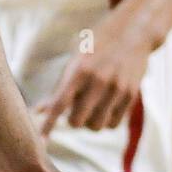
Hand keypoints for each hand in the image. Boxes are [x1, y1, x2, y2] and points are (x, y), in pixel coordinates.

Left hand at [36, 1, 156, 134]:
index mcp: (79, 68)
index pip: (60, 103)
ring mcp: (116, 89)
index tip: (40, 140)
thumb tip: (39, 111)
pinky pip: (113, 124)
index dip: (48, 124)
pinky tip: (106, 105)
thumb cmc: (97, 44)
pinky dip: (106, 121)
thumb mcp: (75, 58)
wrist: (132, 32)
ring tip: (92, 106)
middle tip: (76, 107)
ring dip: (90, 121)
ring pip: (96, 126)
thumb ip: (59, 86)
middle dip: (73, 119)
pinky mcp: (131, 95)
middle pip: (77, 122)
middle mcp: (98, 80)